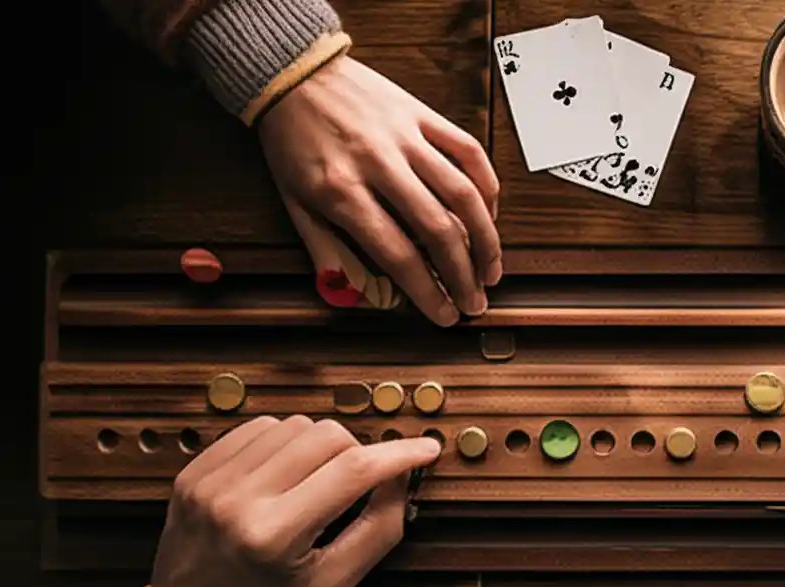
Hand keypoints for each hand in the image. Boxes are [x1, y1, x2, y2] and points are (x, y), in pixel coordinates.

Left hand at [146, 416, 439, 586]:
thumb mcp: (334, 586)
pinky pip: (258, 427)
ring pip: (294, 425)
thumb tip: (401, 475)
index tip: (425, 449)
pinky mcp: (196, 469)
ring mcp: (211, 480)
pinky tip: (284, 473)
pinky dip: (284, 442)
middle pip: (326, 436)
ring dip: (318, 446)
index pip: (352, 471)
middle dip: (356, 452)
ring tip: (313, 483)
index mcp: (274, 537)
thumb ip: (378, 529)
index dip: (398, 454)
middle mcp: (237, 500)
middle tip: (355, 483)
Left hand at [259, 55, 501, 325]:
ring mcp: (405, 136)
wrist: (293, 73)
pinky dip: (487, 187)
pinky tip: (489, 217)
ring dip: (485, 239)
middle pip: (438, 230)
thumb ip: (326, 251)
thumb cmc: (293, 142)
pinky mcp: (422, 114)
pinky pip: (468, 152)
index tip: (446, 316)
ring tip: (492, 270)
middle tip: (475, 303)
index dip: (428, 292)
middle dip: (463, 275)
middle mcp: (378, 163)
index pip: (397, 254)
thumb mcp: (294, 203)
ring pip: (463, 193)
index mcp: (341, 191)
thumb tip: (355, 295)